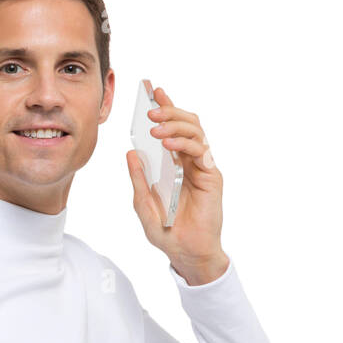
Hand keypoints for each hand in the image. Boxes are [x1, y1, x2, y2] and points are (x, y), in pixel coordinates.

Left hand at [125, 86, 228, 284]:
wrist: (185, 252)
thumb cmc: (166, 230)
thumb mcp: (142, 203)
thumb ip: (138, 178)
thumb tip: (130, 152)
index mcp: (174, 164)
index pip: (172, 129)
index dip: (166, 108)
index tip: (153, 91)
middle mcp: (190, 162)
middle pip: (187, 125)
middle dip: (170, 112)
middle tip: (151, 109)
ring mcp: (202, 167)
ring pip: (196, 133)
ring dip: (175, 126)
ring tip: (155, 128)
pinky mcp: (211, 177)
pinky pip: (201, 152)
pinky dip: (185, 144)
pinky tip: (169, 144)